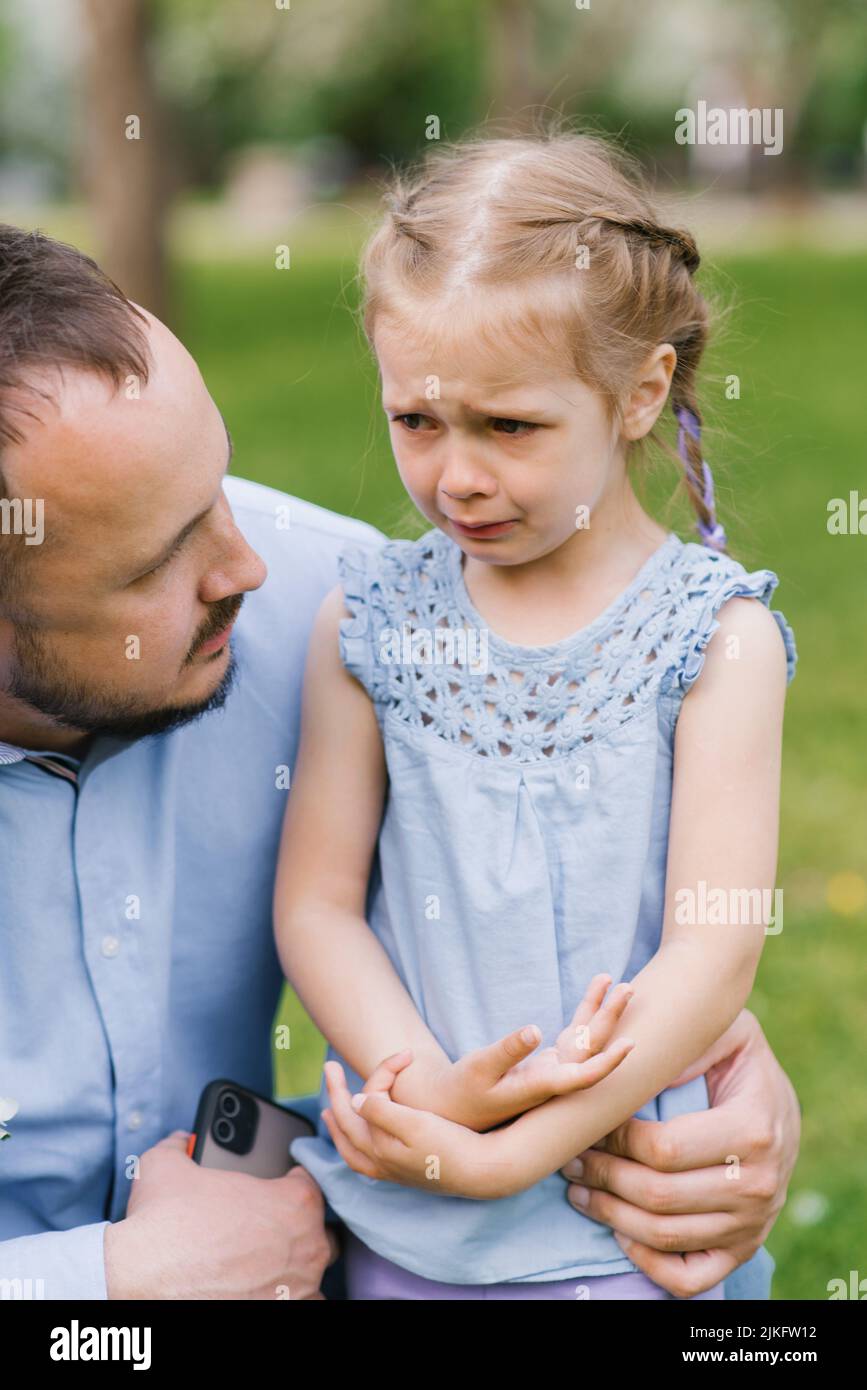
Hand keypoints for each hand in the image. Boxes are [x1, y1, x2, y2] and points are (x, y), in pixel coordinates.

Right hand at [104, 1131, 338, 1298]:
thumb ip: (181, 1144)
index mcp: (293, 1201)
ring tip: (265, 1261)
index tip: (277, 1185)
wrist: (142, 1279)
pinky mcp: (287, 1313)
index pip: (311, 1182)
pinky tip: (266, 1290)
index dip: (292, 1180)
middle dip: (298, 1223)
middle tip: (266, 1226)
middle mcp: (307, 1244)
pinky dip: (288, 1297)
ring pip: (313, 1269)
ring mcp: (300, 1285)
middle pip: (318, 1226)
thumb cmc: (162, 1222)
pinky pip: (304, 1303)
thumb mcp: (166, 1164)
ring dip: (296, 1263)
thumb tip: (180, 1138)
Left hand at [322, 1054, 510, 1198]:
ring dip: (339, 1127)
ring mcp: (390, 1170)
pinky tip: (360, 1142)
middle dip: (337, 1093)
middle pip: (346, 1124)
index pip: (366, 1099)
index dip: (383, 1072)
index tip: (406, 1055)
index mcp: (378, 1146)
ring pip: (352, 1148)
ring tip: (328, 1112)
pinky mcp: (403, 1174)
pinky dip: (355, 1147)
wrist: (480, 1172)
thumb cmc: (450, 1144)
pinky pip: (365, 1161)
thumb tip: (354, 1101)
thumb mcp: (415, 1123)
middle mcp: (379, 1161)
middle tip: (330, 1067)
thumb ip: (380, 1112)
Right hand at [389, 974, 634, 1131]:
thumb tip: (535, 1030)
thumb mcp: (479, 1068)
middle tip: (628, 988)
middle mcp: (554, 1080)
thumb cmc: (463, 1090)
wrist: (455, 1110)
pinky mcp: (546, 1062)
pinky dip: (583, 1013)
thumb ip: (508, 1050)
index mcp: (541, 1086)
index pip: (582, 1077)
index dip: (608, 1063)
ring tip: (615, 981)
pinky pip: (572, 1034)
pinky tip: (595, 991)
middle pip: (591, 1049)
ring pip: (585, 1039)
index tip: (631, 1044)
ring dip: (600, 1012)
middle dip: (610, 1019)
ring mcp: (552, 1070)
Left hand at [559, 1009, 799, 1297]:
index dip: (616, 1140)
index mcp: (751, 1130)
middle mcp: (758, 1185)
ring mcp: (752, 1224)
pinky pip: (691, 1278)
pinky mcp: (743, 1248)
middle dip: (602, 1177)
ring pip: (666, 1235)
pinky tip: (619, 1233)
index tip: (588, 1124)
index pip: (665, 1149)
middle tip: (569, 1160)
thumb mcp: (725, 1032)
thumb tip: (629, 1063)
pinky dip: (649, 1264)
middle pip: (658, 1195)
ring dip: (610, 1215)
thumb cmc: (739, 1061)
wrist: (780, 1106)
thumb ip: (685, 1042)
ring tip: (577, 1189)